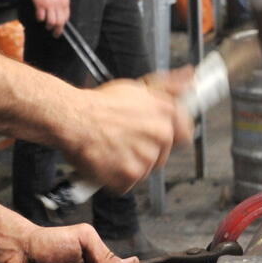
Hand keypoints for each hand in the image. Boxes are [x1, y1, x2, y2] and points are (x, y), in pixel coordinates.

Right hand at [28, 0, 69, 36]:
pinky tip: (39, 17)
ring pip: (51, 22)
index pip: (66, 17)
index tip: (61, 29)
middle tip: (55, 34)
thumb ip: (60, 1)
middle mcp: (59, 4)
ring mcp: (49, 4)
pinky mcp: (40, 3)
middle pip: (59, 22)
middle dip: (57, 30)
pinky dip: (40, 19)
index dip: (63, 25)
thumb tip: (59, 12)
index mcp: (65, 1)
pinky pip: (41, 17)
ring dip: (49, 26)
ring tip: (47, 26)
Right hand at [63, 78, 191, 192]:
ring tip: (110, 149)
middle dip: (144, 152)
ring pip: (143, 170)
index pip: (184, 134)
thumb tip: (190, 79)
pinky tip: (104, 161)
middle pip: (161, 155)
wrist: (71, 118)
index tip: (153, 138)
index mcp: (166, 113)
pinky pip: (126, 184)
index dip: (168, 137)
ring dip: (127, 165)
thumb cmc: (97, 104)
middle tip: (122, 140)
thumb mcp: (136, 88)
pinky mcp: (130, 175)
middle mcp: (161, 135)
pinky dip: (114, 178)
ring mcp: (146, 157)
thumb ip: (169, 87)